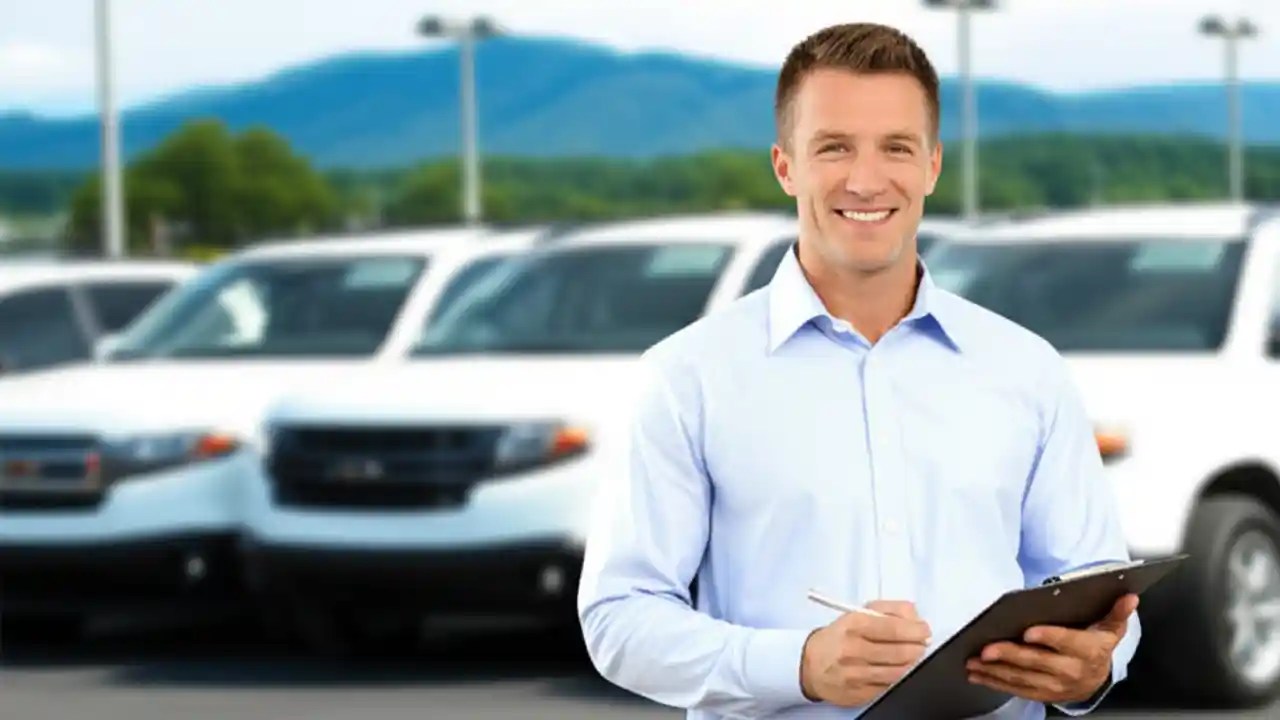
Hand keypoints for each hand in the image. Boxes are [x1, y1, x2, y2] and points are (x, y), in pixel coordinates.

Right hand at [800, 600, 932, 706]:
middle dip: (918, 648)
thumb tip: (915, 618)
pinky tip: (893, 669)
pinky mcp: (859, 693)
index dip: (916, 630)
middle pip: (902, 653)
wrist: (810, 664)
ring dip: (911, 664)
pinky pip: (890, 686)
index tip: (924, 630)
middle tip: (920, 644)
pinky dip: (897, 677)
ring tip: (910, 656)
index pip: (895, 628)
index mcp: (854, 626)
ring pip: (899, 672)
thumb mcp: (858, 614)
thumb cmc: (840, 637)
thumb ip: (889, 610)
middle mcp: (854, 650)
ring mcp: (856, 674)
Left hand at [966, 594, 1138, 704]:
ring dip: (995, 671)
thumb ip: (1117, 612)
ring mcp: (1055, 685)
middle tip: (987, 649)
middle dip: (1011, 655)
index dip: (1049, 637)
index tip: (1028, 632)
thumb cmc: (1096, 645)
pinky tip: (977, 675)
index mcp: (1088, 651)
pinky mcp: (1041, 693)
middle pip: (1038, 662)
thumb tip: (1129, 596)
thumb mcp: (1110, 628)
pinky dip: (995, 682)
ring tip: (973, 662)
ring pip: (1023, 678)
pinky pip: (1016, 689)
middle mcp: (1071, 670)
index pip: (1067, 642)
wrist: (1096, 679)